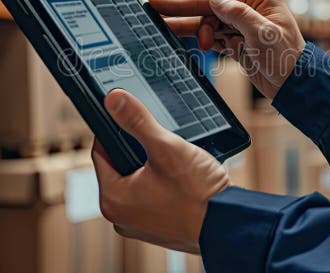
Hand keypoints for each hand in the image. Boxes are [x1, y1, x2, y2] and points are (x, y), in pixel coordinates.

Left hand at [92, 89, 230, 253]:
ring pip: (138, 182)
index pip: (100, 153)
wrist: (229, 225)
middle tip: (159, 142)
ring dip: (153, 167)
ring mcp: (140, 225)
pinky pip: (152, 197)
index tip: (130, 120)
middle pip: (120, 167)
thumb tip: (113, 99)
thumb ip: (137, 121)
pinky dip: (163, 185)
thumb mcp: (166, 148)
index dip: (115, 131)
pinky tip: (181, 178)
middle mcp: (121, 217)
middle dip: (138, 151)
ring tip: (174, 160)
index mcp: (112, 199)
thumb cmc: (198, 194)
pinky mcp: (158, 229)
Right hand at [151, 0, 305, 98]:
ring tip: (164, 30)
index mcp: (260, 0)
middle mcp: (252, 10)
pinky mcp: (240, 42)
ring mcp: (245, 26)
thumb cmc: (287, 59)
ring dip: (195, 31)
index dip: (198, 7)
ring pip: (210, 24)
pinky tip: (193, 44)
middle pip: (210, 9)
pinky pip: (216, 37)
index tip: (171, 11)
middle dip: (186, 15)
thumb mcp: (262, 34)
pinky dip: (205, 41)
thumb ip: (237, 15)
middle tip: (155, 8)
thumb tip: (214, 0)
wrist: (295, 87)